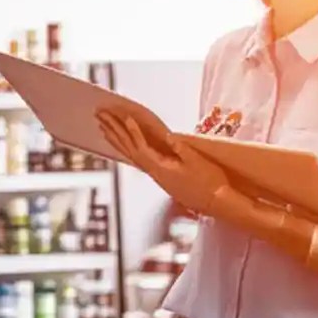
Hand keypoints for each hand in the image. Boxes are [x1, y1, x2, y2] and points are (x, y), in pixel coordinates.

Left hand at [98, 110, 230, 215]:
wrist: (217, 202)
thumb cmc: (209, 181)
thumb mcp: (197, 163)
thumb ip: (181, 149)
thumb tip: (168, 136)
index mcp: (161, 167)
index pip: (141, 146)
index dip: (131, 131)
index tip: (123, 117)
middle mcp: (154, 172)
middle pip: (128, 149)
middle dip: (114, 131)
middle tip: (100, 115)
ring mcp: (156, 176)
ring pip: (130, 155)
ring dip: (115, 140)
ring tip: (102, 127)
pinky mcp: (161, 178)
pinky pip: (138, 160)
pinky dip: (127, 149)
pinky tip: (123, 145)